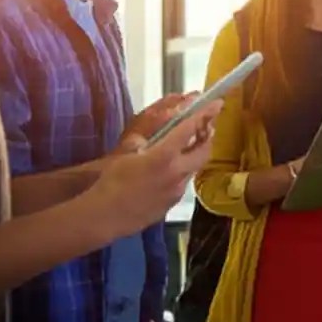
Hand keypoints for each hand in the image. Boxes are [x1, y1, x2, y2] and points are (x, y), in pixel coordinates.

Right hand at [85, 99, 221, 237]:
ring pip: (194, 168)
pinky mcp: (173, 203)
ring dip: (192, 157)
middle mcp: (177, 173)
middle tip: (205, 129)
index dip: (204, 115)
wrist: (105, 217)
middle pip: (204, 151)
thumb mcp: (126, 154)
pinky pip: (183, 183)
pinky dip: (180, 173)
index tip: (217, 104)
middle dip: (207, 138)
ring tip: (183, 150)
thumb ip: (145, 143)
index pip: (190, 129)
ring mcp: (178, 190)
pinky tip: (166, 174)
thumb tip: (155, 137)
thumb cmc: (111, 182)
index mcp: (164, 156)